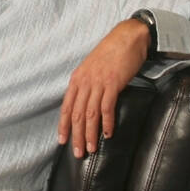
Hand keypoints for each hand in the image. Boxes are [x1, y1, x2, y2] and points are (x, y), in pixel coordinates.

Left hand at [58, 18, 149, 157]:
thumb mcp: (91, 69)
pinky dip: (107, 123)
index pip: (66, 107)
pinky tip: (108, 134)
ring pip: (90, 114)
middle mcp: (84, 82)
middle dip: (76, 136)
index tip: (62, 141)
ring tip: (91, 148)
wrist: (127, 37)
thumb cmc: (111, 53)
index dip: (63, 126)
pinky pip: (107, 107)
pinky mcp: (113, 83)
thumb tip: (85, 103)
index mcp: (76, 79)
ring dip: (90, 134)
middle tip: (78, 153)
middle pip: (77, 114)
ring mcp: (98, 83)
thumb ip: (86, 85)